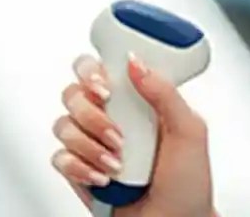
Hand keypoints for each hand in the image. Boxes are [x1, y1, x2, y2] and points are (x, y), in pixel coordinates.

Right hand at [51, 52, 214, 216]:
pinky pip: (60, 158)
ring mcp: (92, 143)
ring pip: (64, 125)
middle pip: (73, 93)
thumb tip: (137, 63)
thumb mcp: (190, 132)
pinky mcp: (79, 171)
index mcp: (137, 100)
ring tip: (118, 162)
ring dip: (90, 145)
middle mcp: (111, 117)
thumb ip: (165, 93)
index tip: (105, 87)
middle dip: (91, 113)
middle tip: (116, 132)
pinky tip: (103, 177)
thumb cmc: (189, 185)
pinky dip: (79, 167)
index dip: (92, 71)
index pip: (101, 68)